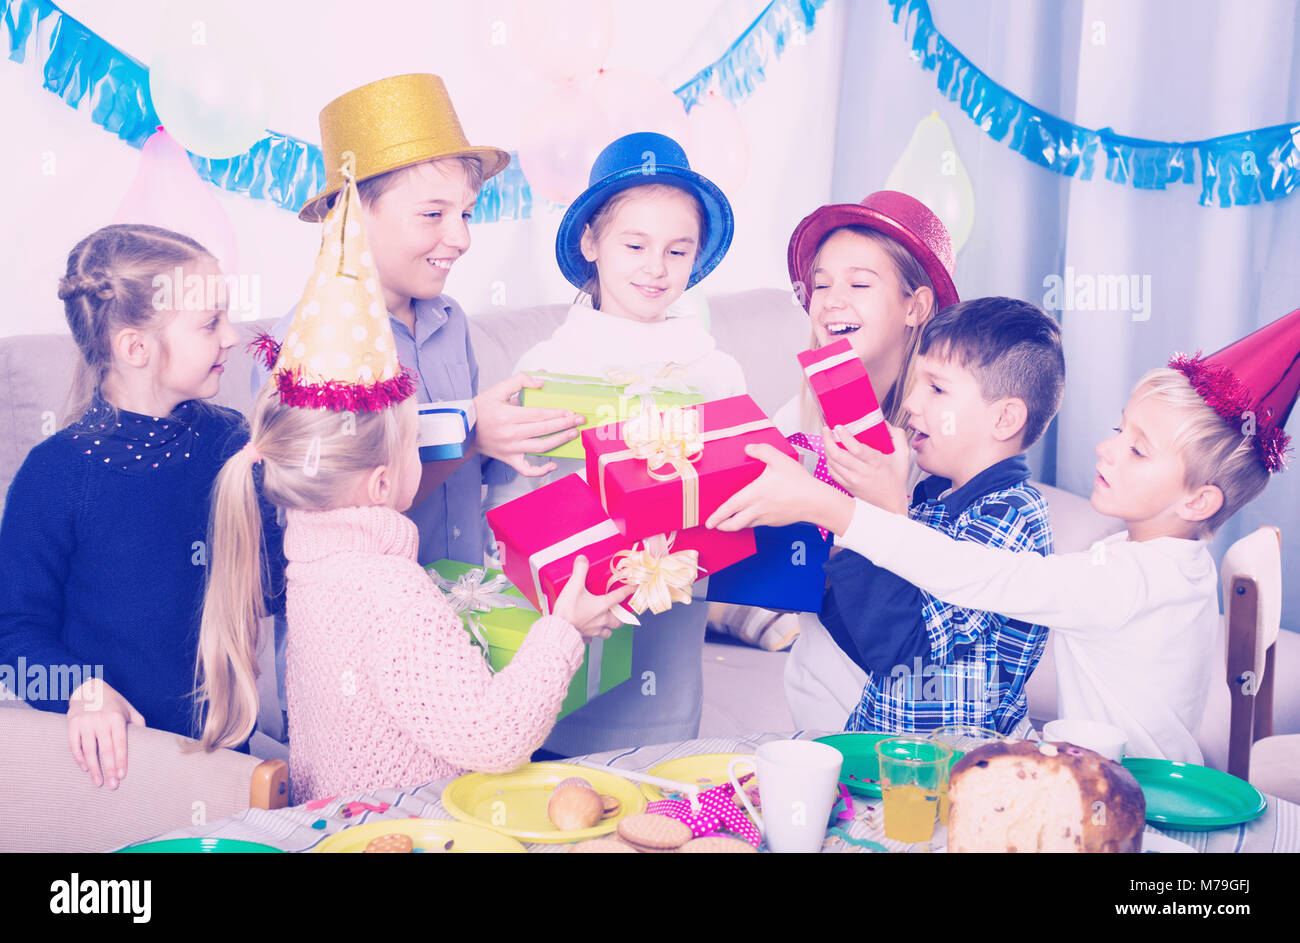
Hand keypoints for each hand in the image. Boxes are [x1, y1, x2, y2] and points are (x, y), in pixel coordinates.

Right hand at [66, 679, 144, 788]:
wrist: (89, 688)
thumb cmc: (114, 703)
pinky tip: (86, 769)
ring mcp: (85, 721)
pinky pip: (74, 745)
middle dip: (109, 769)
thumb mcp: (129, 709)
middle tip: (112, 785)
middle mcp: (101, 719)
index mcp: (117, 717)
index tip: (122, 775)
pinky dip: (79, 758)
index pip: (120, 743)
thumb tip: (149, 741)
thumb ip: (138, 724)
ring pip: (89, 749)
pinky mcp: (72, 723)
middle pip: (105, 749)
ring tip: (98, 782)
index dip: (121, 760)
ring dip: (94, 768)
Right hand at [473, 373, 583, 477]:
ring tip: (573, 434)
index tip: (570, 411)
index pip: (538, 415)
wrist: (463, 431)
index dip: (556, 413)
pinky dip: (541, 470)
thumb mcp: (497, 389)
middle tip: (580, 420)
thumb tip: (541, 381)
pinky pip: (527, 470)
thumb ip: (519, 380)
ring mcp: (511, 450)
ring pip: (540, 448)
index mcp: (507, 416)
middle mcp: (510, 434)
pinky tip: (553, 464)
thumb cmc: (481, 409)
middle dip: (565, 425)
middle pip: (543, 430)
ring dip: (560, 441)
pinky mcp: (510, 460)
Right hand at [552, 556, 635, 640]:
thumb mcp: (573, 586)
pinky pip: (592, 639)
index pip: (620, 596)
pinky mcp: (585, 638)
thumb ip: (580, 571)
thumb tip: (582, 560)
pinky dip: (593, 636)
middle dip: (621, 617)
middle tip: (620, 612)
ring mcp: (594, 631)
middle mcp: (601, 619)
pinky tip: (589, 632)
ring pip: (608, 632)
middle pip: (618, 620)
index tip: (635, 588)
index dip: (629, 590)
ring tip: (606, 623)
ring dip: (609, 628)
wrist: (558, 630)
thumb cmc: (567, 611)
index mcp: (602, 606)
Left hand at [705, 443, 853, 533]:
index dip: (718, 515)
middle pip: (735, 523)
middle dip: (723, 525)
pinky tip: (751, 517)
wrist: (816, 501)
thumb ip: (763, 451)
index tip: (709, 522)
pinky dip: (750, 522)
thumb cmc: (798, 482)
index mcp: (754, 494)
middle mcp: (758, 509)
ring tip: (730, 522)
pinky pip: (758, 524)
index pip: (730, 507)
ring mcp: (766, 518)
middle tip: (714, 525)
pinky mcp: (775, 521)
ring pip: (746, 525)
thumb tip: (748, 448)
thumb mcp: (780, 459)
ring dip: (735, 525)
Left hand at [823, 423, 910, 513]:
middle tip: (826, 429)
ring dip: (826, 448)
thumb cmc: (896, 480)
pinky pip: (832, 471)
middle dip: (828, 439)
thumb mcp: (902, 456)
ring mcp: (852, 480)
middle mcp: (862, 472)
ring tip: (827, 438)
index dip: (844, 436)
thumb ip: (898, 437)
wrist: (890, 504)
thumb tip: (885, 423)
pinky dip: (828, 460)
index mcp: (876, 463)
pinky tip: (830, 453)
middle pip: (838, 455)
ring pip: (832, 462)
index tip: (838, 427)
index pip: (856, 449)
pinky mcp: (846, 486)